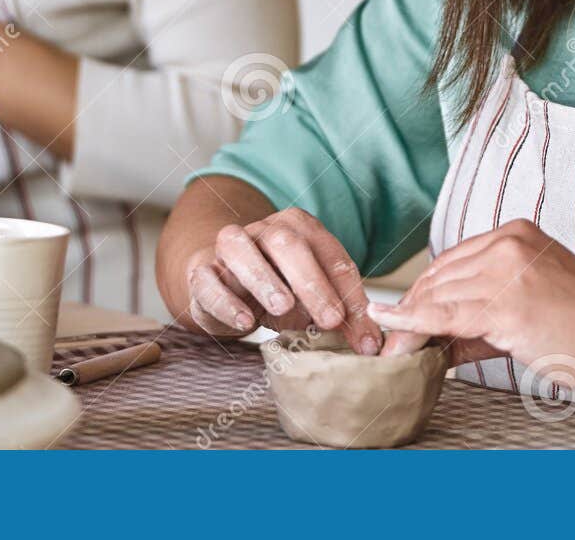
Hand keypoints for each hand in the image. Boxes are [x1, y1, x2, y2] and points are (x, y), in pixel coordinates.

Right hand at [184, 206, 381, 354]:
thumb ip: (343, 317)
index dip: (350, 292)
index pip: (330, 254)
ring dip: (265, 278)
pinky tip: (245, 321)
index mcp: (300, 228)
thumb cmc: (277, 290)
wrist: (223, 285)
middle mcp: (265, 230)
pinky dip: (226, 300)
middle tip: (332, 319)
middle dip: (313, 282)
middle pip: (288, 244)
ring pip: (242, 250)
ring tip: (284, 307)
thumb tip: (373, 345)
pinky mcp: (201, 270)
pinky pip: (209, 280)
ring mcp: (230, 247)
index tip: (364, 331)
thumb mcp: (313, 301)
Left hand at [369, 219, 574, 393]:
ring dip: (408, 326)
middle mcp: (508, 243)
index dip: (422, 295)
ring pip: (437, 296)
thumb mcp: (530, 308)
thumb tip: (436, 340)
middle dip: (410, 311)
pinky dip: (413, 325)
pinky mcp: (507, 303)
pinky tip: (394, 333)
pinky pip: (446, 315)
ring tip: (392, 352)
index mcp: (515, 234)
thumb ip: (481, 321)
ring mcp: (507, 270)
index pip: (451, 263)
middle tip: (389, 344)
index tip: (400, 320)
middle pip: (439, 277)